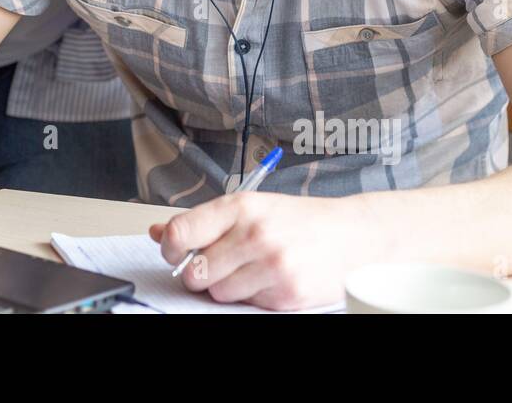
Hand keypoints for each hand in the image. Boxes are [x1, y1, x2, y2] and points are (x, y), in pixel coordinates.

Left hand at [149, 192, 370, 309]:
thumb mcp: (250, 207)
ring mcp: (272, 266)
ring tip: (251, 269)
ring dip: (228, 287)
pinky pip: (247, 305)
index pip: (181, 232)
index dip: (170, 248)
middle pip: (196, 272)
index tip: (175, 252)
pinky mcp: (286, 294)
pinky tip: (271, 278)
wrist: (353, 236)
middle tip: (219, 264)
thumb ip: (203, 221)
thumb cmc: (297, 220)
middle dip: (201, 273)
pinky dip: (254, 296)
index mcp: (240, 207)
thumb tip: (158, 233)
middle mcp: (255, 234)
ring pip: (218, 293)